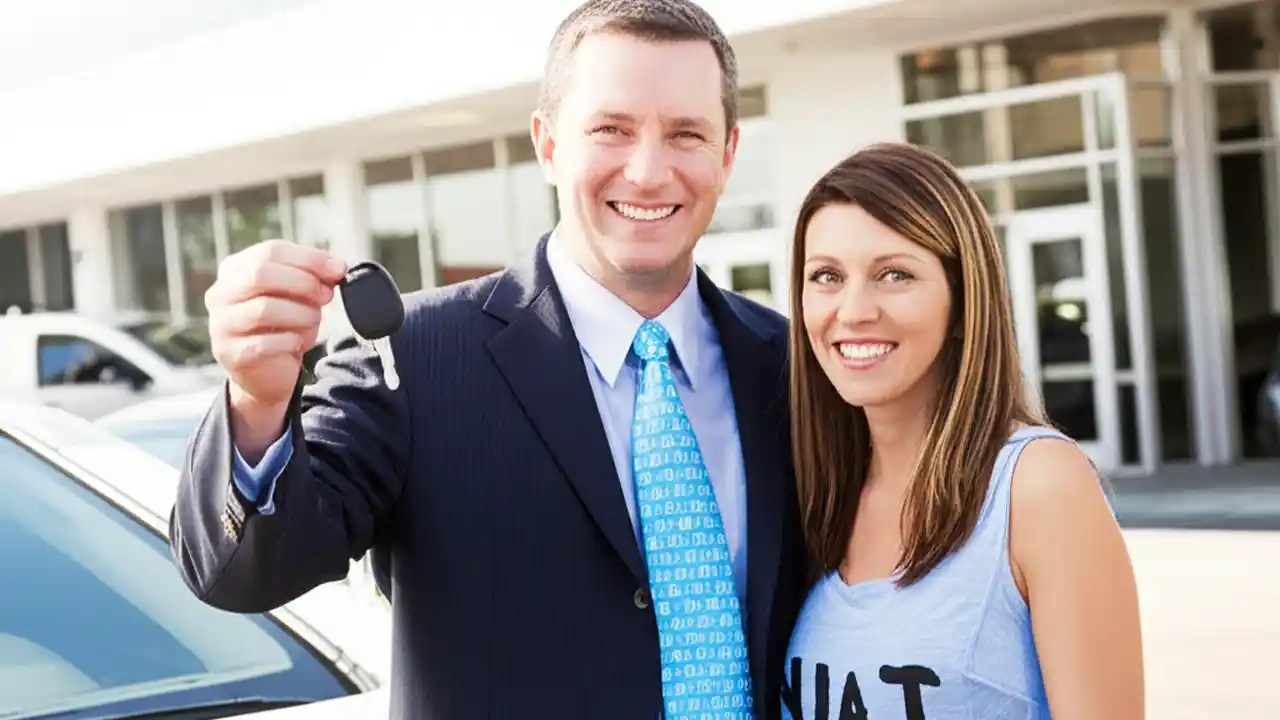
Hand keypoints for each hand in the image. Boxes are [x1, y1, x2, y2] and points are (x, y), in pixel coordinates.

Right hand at [206, 240, 346, 457]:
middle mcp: (220, 294)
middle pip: (260, 274)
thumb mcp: (299, 295)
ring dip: (301, 314)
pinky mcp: (230, 353)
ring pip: (264, 309)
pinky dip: (291, 341)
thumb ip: (314, 277)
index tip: (339, 269)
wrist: (266, 373)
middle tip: (326, 297)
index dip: (309, 258)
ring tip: (313, 321)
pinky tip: (298, 342)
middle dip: (303, 283)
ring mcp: (221, 324)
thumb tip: (338, 267)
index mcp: (235, 270)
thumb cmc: (283, 326)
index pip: (271, 251)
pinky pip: (265, 343)